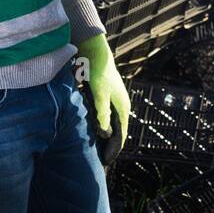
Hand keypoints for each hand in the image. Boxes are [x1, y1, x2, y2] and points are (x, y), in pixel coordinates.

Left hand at [77, 32, 129, 164]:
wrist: (95, 51)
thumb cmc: (98, 72)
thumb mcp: (99, 94)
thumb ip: (102, 113)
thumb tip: (105, 133)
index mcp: (122, 106)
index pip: (121, 134)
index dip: (114, 149)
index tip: (105, 161)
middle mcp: (120, 104)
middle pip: (117, 130)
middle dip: (110, 145)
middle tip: (101, 159)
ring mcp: (113, 100)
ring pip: (111, 123)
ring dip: (104, 136)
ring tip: (96, 148)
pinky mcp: (104, 95)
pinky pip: (104, 116)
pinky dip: (99, 125)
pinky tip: (90, 129)